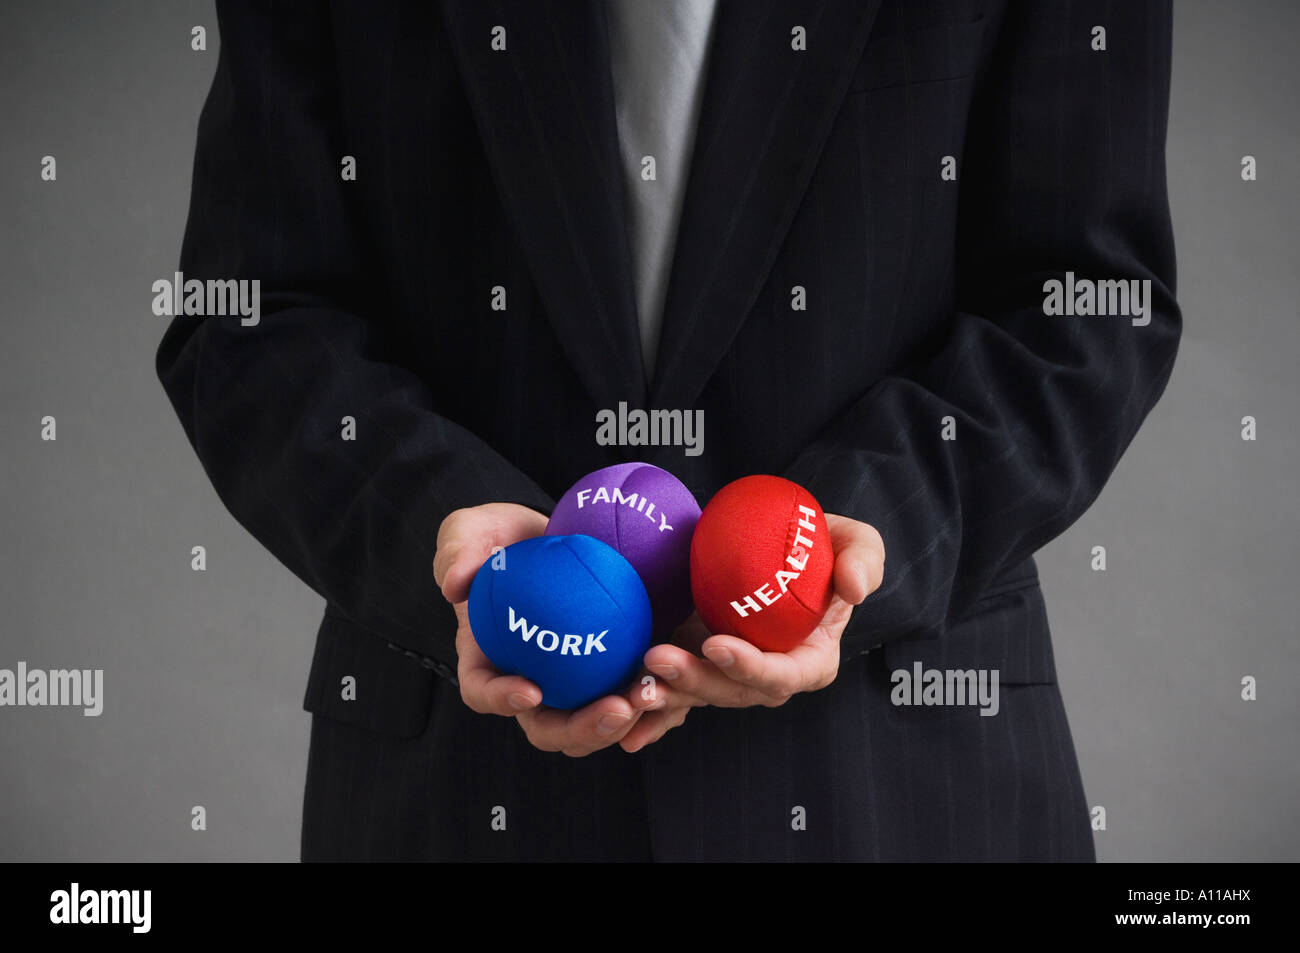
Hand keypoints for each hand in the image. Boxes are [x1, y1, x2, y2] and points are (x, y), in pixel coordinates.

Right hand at [434, 503, 666, 756]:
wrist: (548, 536)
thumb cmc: (500, 537)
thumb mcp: (468, 531)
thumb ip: (457, 552)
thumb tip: (455, 583)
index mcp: (486, 660)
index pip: (482, 692)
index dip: (501, 701)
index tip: (530, 690)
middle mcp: (529, 684)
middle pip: (548, 728)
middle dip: (582, 730)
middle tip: (615, 709)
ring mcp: (571, 684)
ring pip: (593, 724)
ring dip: (623, 722)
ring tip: (649, 697)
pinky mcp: (608, 671)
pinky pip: (629, 694)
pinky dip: (651, 695)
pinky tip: (674, 679)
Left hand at [620, 513, 883, 749]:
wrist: (770, 543)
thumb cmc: (818, 544)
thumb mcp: (855, 540)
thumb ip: (863, 558)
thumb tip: (854, 588)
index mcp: (810, 660)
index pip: (783, 675)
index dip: (751, 667)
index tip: (718, 644)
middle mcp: (767, 678)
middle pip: (732, 692)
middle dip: (695, 682)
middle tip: (657, 657)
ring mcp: (729, 677)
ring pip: (697, 696)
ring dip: (666, 696)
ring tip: (633, 685)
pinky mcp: (699, 668)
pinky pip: (675, 695)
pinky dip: (651, 711)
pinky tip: (624, 716)